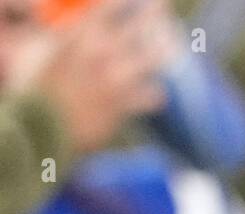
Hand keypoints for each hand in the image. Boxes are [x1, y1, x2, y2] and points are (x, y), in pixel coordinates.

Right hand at [10, 0, 175, 152]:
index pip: (110, 7)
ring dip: (163, 50)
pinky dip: (154, 93)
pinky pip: (153, 94)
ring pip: (154, 57)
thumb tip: (54, 30)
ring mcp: (117, 78)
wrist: (41, 127)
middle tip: (162, 6)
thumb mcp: (31, 51)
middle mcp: (103, 52)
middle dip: (154, 13)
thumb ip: (49, 38)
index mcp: (79, 34)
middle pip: (139, 25)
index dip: (125, 1)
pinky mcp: (126, 103)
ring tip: (172, 47)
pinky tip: (155, 92)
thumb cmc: (30, 87)